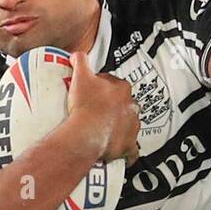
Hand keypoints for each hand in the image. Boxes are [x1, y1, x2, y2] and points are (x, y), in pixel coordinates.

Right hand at [66, 50, 140, 165]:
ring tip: (104, 129)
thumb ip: (80, 60)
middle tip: (97, 111)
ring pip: (129, 125)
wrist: (85, 133)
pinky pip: (132, 151)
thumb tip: (77, 55)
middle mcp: (131, 107)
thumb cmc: (85, 105)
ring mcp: (132, 127)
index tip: (93, 92)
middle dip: (113, 107)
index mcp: (122, 89)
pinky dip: (129, 153)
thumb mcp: (80, 75)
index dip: (103, 87)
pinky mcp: (128, 145)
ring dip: (119, 126)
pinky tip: (122, 154)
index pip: (115, 84)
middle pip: (124, 104)